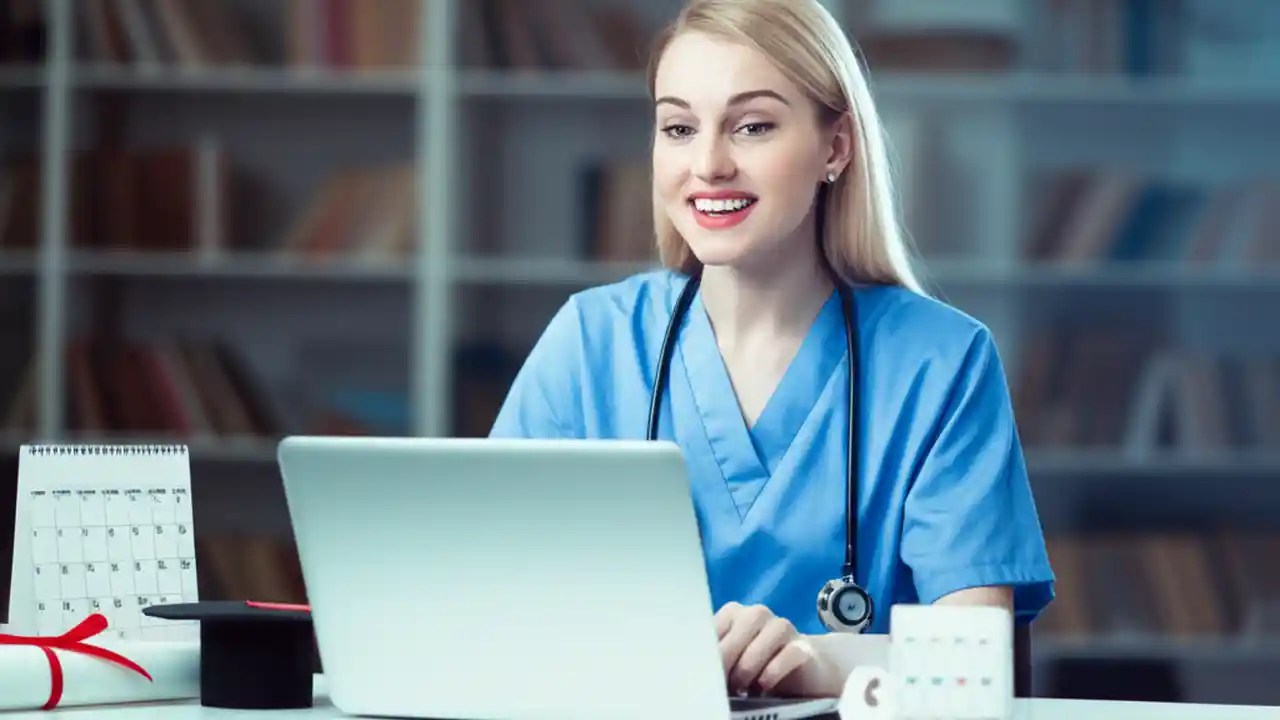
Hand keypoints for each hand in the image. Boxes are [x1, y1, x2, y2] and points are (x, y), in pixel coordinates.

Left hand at [714, 602, 840, 697]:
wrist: (797, 670)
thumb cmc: (754, 666)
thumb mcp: (730, 662)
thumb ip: (716, 659)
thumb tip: (698, 671)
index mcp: (733, 614)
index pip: (715, 625)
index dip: (708, 651)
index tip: (702, 672)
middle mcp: (758, 615)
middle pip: (741, 627)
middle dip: (728, 658)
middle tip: (721, 683)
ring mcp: (782, 628)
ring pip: (766, 637)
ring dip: (749, 666)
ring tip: (741, 687)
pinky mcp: (804, 647)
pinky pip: (789, 654)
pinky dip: (773, 671)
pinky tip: (763, 686)